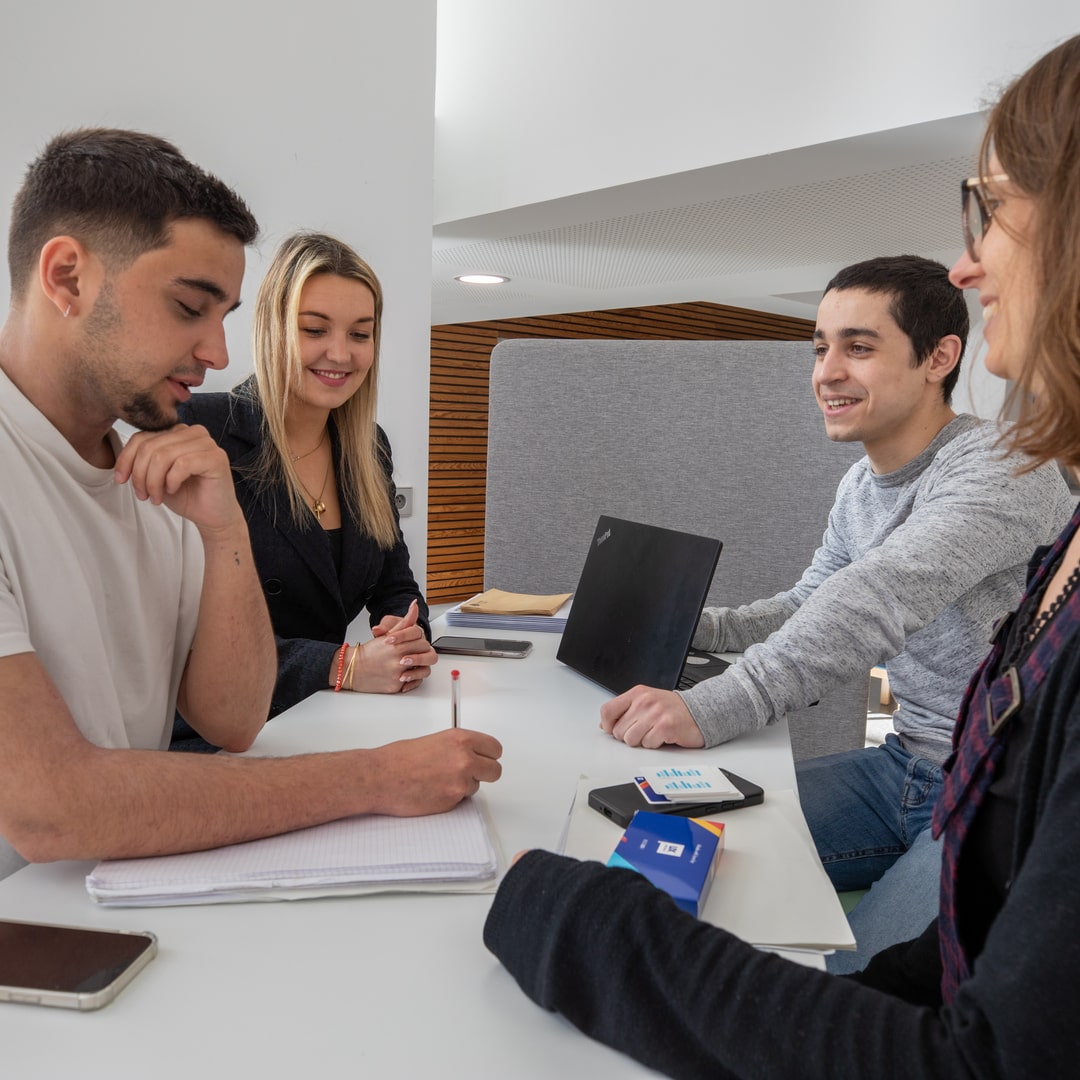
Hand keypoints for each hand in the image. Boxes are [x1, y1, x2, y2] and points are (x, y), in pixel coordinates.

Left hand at [113, 424, 242, 536]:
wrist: (213, 516)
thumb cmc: (188, 495)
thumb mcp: (157, 475)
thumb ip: (144, 460)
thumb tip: (122, 456)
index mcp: (179, 432)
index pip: (142, 437)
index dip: (126, 459)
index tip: (121, 479)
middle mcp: (194, 433)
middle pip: (150, 447)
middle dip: (140, 475)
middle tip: (143, 495)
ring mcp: (207, 444)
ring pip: (163, 456)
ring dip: (154, 481)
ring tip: (156, 497)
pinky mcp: (216, 458)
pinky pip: (182, 464)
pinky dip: (171, 481)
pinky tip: (173, 490)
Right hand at [341, 603, 437, 693]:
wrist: (353, 668)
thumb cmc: (370, 652)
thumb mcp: (388, 633)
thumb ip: (405, 621)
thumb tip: (414, 605)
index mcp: (398, 645)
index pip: (421, 640)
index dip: (418, 640)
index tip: (412, 642)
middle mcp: (399, 660)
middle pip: (425, 654)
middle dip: (421, 653)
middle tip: (413, 653)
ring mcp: (398, 674)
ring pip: (424, 671)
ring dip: (420, 667)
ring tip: (411, 665)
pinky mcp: (396, 687)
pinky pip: (413, 684)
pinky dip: (412, 680)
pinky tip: (406, 675)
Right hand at [365, 728, 502, 815]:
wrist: (379, 777)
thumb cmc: (398, 758)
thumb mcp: (435, 741)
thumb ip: (458, 747)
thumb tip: (471, 754)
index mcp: (461, 740)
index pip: (495, 749)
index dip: (489, 755)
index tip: (484, 758)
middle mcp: (465, 760)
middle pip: (495, 771)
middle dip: (484, 773)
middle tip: (469, 773)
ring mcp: (460, 783)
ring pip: (476, 786)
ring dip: (464, 785)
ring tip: (439, 780)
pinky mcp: (451, 802)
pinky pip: (461, 800)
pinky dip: (450, 797)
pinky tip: (432, 791)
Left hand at [599, 685, 704, 747]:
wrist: (700, 711)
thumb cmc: (672, 709)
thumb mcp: (646, 702)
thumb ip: (625, 711)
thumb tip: (604, 725)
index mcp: (637, 693)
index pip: (607, 710)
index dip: (607, 725)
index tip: (613, 729)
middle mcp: (644, 701)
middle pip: (618, 730)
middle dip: (629, 735)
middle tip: (644, 730)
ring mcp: (655, 713)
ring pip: (631, 740)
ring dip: (642, 741)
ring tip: (654, 732)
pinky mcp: (666, 726)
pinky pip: (648, 745)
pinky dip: (655, 744)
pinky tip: (663, 736)